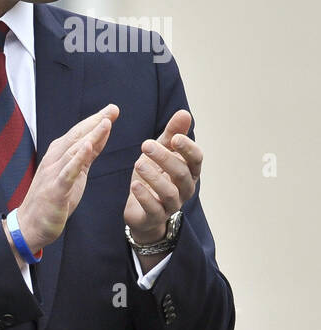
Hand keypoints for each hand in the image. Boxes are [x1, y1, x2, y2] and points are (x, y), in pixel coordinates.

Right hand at [14, 104, 119, 250]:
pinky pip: (68, 171)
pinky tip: (88, 146)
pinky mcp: (55, 189)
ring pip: (74, 150)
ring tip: (105, 122)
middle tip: (113, 108)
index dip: (95, 121)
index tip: (112, 110)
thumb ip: (85, 157)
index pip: (78, 135)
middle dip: (95, 122)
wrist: (30, 226)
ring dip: (90, 135)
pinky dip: (78, 158)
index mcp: (58, 157)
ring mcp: (53, 174)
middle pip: (76, 137)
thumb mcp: (73, 175)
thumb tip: (98, 138)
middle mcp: (53, 161)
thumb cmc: (52, 200)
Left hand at [124, 110, 201, 243]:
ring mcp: (172, 204)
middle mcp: (185, 188)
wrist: (141, 209)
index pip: (196, 159)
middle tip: (145, 145)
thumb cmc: (154, 176)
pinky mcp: (156, 216)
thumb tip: (184, 112)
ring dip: (154, 177)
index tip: (175, 138)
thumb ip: (172, 134)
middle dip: (165, 158)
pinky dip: (145, 196)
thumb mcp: (161, 153)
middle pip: (181, 173)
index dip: (188, 149)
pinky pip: (154, 208)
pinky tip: (134, 185)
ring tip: (138, 163)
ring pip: (169, 192)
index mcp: (189, 171)